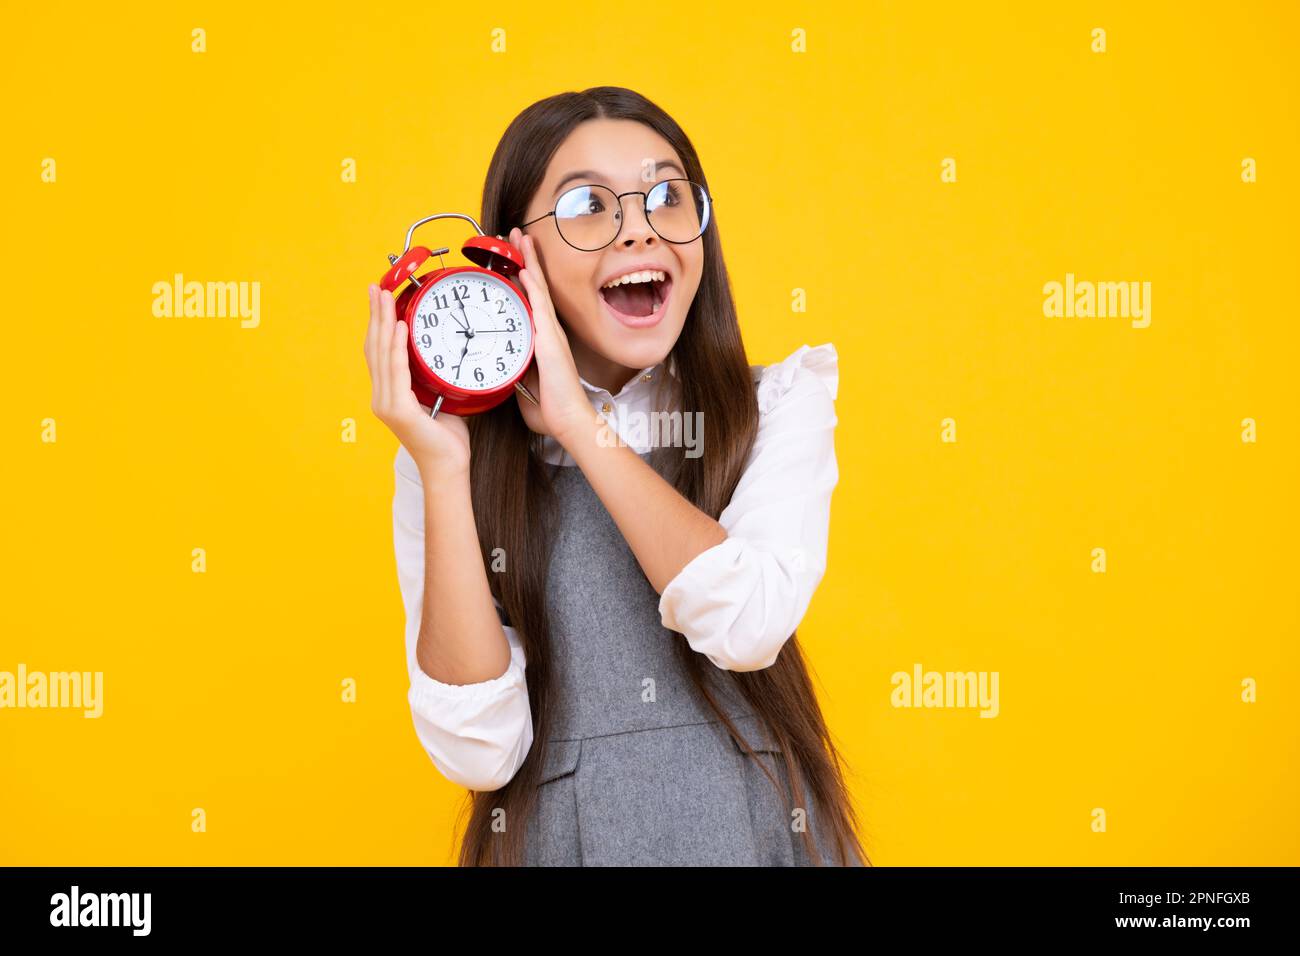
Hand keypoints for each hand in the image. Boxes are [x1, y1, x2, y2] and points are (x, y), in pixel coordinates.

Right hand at [364, 283, 469, 477]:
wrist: (449, 467)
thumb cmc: (447, 436)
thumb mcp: (438, 398)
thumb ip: (430, 377)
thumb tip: (439, 351)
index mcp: (388, 394)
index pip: (378, 352)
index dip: (377, 324)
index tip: (379, 298)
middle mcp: (381, 398)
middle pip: (374, 348)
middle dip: (376, 315)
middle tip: (376, 287)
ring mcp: (387, 405)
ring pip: (383, 355)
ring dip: (384, 323)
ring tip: (386, 299)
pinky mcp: (398, 411)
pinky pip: (397, 372)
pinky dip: (398, 348)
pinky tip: (401, 328)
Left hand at [509, 227, 595, 443]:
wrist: (567, 420)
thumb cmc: (550, 408)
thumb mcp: (524, 383)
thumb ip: (513, 369)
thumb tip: (499, 362)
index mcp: (542, 339)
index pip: (530, 300)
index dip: (522, 276)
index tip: (513, 256)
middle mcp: (548, 331)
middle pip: (535, 286)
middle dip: (525, 258)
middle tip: (515, 234)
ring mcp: (550, 333)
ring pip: (538, 289)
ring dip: (528, 262)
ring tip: (520, 238)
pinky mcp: (550, 341)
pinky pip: (540, 307)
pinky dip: (533, 287)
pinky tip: (526, 268)